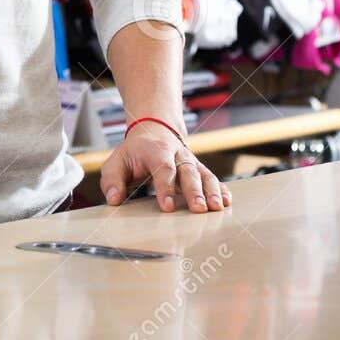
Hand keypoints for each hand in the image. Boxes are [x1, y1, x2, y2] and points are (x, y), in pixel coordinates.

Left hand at [98, 121, 230, 213]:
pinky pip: (213, 178)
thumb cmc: (134, 152)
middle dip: (194, 191)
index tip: (167, 207)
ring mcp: (191, 161)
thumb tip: (114, 200)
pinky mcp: (200, 169)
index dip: (165, 187)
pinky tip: (227, 202)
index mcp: (156, 151)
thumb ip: (112, 180)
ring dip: (212, 191)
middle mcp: (177, 155)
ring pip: (204, 175)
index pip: (163, 169)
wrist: (154, 131)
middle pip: (188, 172)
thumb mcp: (116, 162)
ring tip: (216, 207)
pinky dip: (222, 190)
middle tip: (198, 209)